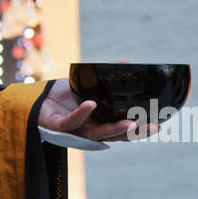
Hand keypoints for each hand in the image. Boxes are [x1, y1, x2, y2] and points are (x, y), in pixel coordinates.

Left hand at [39, 78, 160, 142]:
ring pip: (98, 133)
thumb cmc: (63, 95)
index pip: (124, 129)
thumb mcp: (88, 83)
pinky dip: (82, 113)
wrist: (37, 98)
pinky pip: (72, 121)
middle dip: (135, 132)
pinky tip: (91, 104)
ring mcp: (76, 130)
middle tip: (153, 126)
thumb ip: (107, 77)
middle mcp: (91, 130)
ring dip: (114, 128)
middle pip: (116, 135)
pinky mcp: (59, 126)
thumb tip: (126, 63)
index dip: (141, 129)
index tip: (160, 124)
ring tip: (130, 123)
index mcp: (100, 123)